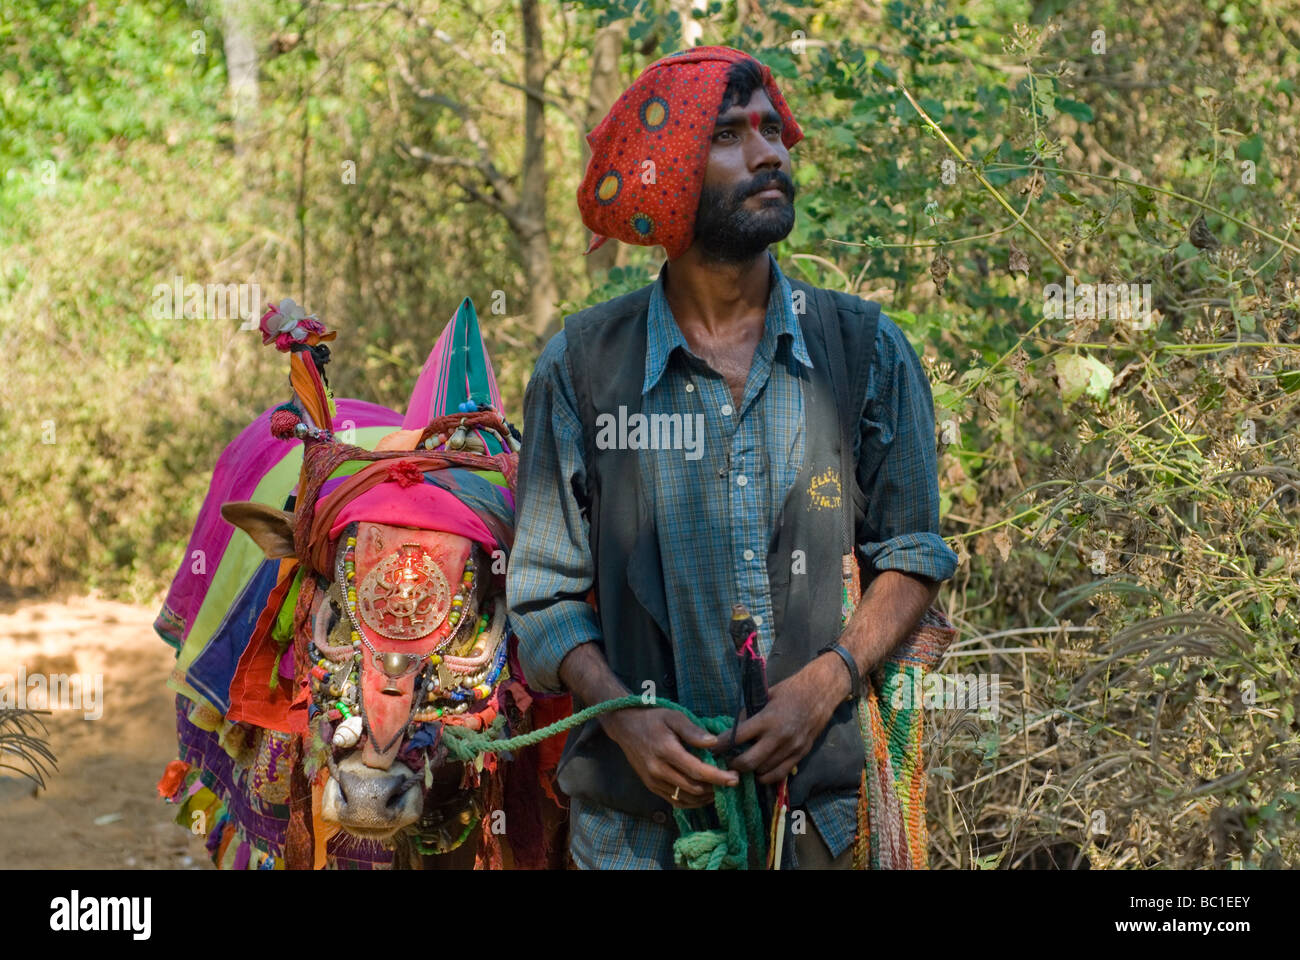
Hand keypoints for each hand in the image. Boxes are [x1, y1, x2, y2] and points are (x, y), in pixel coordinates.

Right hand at [601, 707, 739, 807]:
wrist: (625, 727)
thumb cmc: (653, 718)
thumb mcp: (674, 716)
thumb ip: (693, 731)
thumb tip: (714, 743)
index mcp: (666, 751)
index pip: (697, 771)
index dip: (718, 777)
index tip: (734, 778)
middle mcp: (658, 770)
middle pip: (693, 788)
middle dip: (716, 788)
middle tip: (732, 781)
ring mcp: (653, 781)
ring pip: (685, 798)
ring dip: (705, 796)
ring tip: (720, 788)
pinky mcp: (652, 787)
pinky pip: (675, 801)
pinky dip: (692, 801)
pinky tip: (704, 794)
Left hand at [715, 654, 849, 784]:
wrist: (820, 693)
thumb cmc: (790, 690)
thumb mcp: (765, 696)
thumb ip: (749, 713)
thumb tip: (733, 729)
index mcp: (768, 719)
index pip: (739, 737)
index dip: (721, 745)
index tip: (712, 748)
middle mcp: (779, 737)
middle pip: (749, 762)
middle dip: (733, 764)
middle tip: (726, 761)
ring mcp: (791, 748)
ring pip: (763, 771)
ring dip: (750, 771)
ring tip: (742, 765)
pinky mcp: (800, 755)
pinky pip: (780, 774)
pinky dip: (766, 776)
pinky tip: (759, 772)